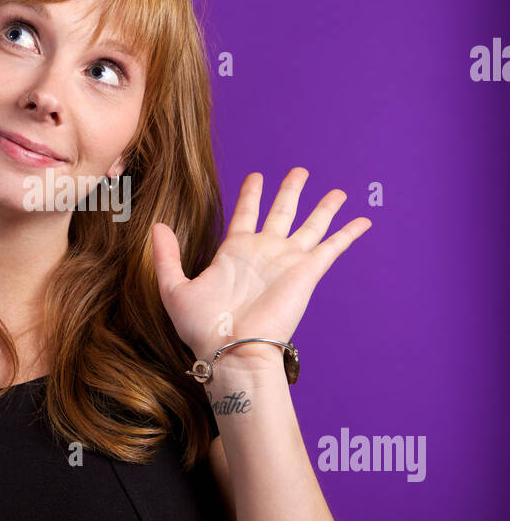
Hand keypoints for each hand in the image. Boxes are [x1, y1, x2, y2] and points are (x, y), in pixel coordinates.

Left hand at [150, 167, 371, 371]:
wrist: (231, 350)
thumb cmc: (203, 328)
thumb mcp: (174, 288)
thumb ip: (167, 256)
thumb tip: (157, 225)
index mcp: (236, 252)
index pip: (247, 214)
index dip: (252, 194)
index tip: (257, 177)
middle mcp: (265, 253)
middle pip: (282, 211)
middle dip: (290, 190)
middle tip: (299, 171)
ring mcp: (288, 261)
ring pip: (311, 225)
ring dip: (325, 207)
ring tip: (338, 192)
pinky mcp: (307, 273)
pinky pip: (333, 247)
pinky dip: (349, 233)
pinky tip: (363, 220)